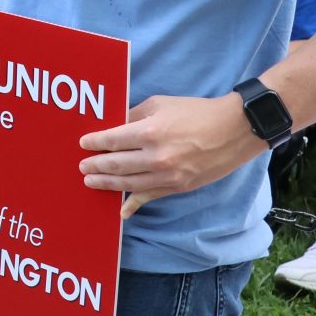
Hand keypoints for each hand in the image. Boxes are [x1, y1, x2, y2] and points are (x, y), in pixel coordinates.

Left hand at [78, 93, 259, 215]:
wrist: (234, 131)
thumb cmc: (197, 112)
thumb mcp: (160, 104)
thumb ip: (134, 115)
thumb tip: (115, 124)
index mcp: (150, 132)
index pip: (112, 140)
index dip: (94, 143)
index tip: (83, 144)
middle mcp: (157, 157)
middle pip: (116, 164)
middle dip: (95, 165)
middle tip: (81, 166)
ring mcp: (168, 175)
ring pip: (128, 183)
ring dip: (106, 183)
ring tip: (90, 181)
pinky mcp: (178, 187)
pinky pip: (150, 197)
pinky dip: (134, 204)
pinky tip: (121, 211)